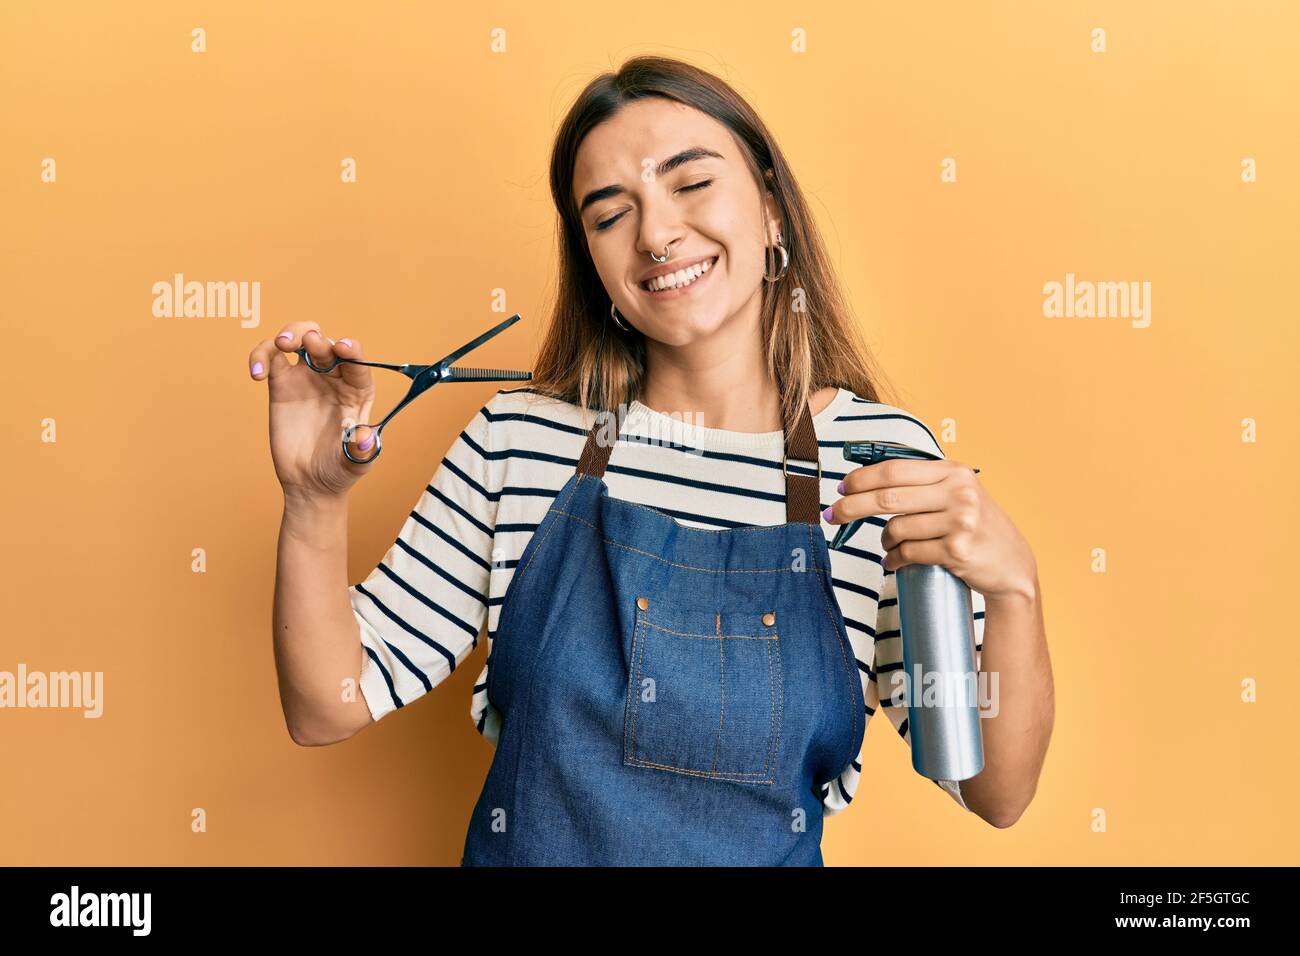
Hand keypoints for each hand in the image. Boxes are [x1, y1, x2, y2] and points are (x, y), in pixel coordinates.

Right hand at [248, 323, 379, 499]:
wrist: (310, 482)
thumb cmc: (340, 469)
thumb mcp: (356, 462)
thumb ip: (361, 449)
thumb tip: (365, 438)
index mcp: (358, 390)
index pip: (357, 362)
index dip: (352, 350)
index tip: (342, 347)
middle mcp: (334, 377)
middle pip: (326, 342)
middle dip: (316, 337)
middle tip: (306, 342)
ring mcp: (307, 377)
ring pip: (299, 339)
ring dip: (291, 333)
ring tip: (280, 344)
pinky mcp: (281, 383)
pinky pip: (271, 358)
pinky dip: (262, 356)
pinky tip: (257, 373)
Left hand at [825, 458, 1036, 601]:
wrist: (1013, 564)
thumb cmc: (976, 527)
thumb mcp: (957, 494)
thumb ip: (921, 484)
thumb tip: (865, 482)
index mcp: (953, 472)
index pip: (895, 469)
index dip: (862, 479)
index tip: (842, 488)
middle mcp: (958, 492)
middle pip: (888, 497)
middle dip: (853, 506)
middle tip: (834, 514)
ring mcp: (959, 522)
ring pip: (897, 529)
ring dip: (884, 541)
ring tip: (889, 545)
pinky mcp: (957, 551)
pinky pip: (908, 553)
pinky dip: (895, 559)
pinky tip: (895, 562)